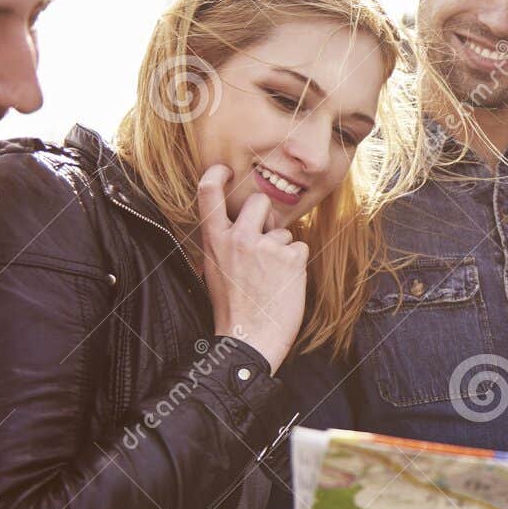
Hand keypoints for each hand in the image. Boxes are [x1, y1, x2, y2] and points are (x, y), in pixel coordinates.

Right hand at [197, 164, 308, 371]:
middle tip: (263, 245)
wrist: (250, 339)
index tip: (224, 169)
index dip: (216, 174)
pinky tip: (284, 285)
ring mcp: (265, 246)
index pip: (207, 193)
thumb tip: (235, 220)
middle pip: (259, 201)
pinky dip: (296, 265)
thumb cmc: (233, 307)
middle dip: (266, 216)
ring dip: (282, 248)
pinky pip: (300, 247)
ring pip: (283, 229)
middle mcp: (237, 238)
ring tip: (270, 277)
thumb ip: (223, 241)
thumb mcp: (214, 269)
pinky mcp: (290, 258)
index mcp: (213, 241)